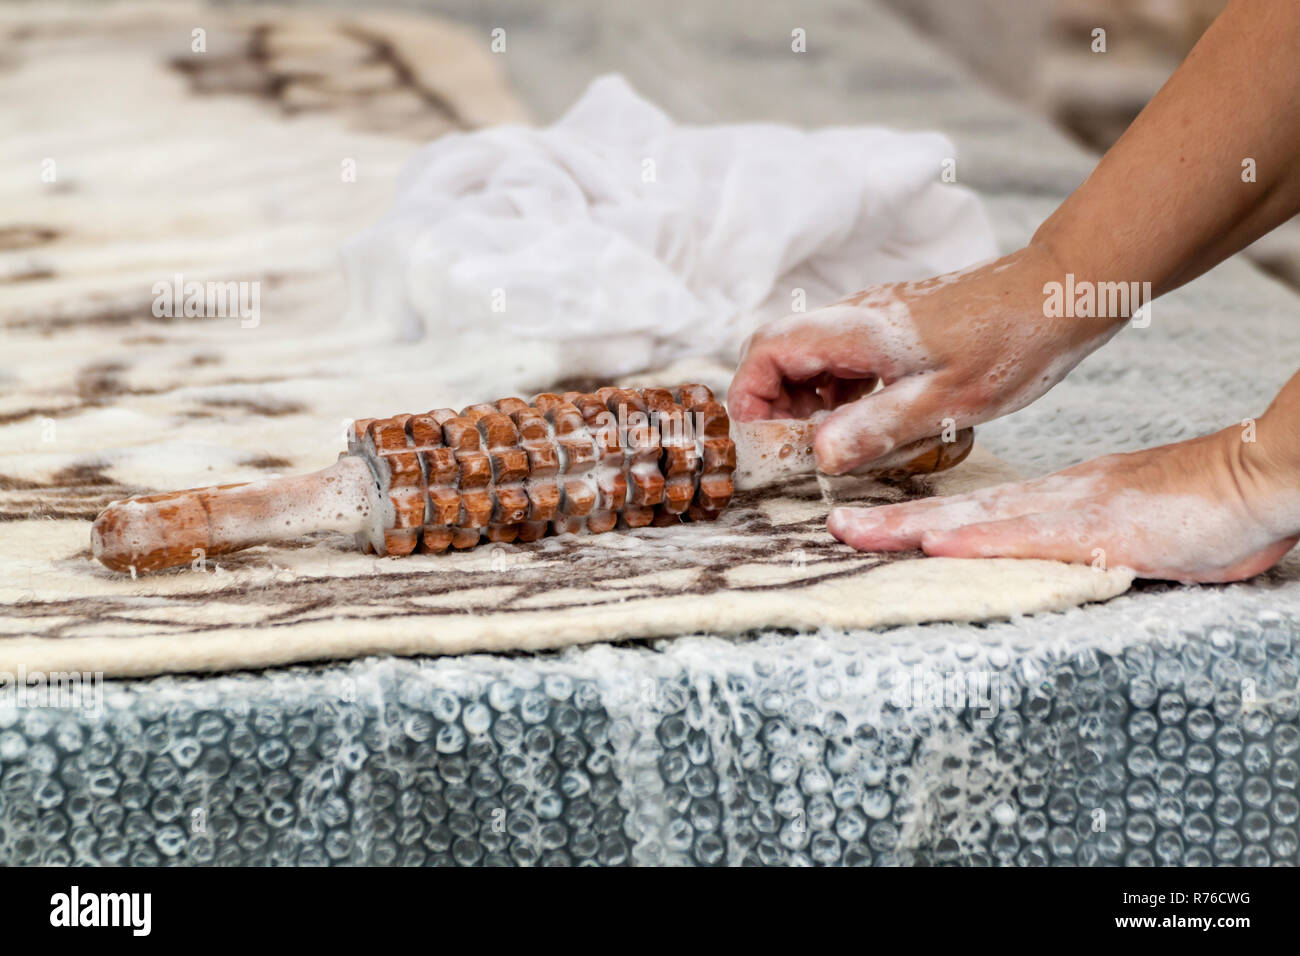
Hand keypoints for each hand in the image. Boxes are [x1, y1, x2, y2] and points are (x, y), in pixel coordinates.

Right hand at [727, 243, 1122, 474]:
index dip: (750, 397)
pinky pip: (845, 359)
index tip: (764, 443)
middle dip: (775, 406)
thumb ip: (874, 428)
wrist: (1061, 294)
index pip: (766, 351)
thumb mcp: (944, 402)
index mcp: (856, 329)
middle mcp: (856, 317)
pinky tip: (867, 422)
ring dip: (807, 403)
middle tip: (798, 453)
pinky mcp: (896, 328)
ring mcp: (875, 321)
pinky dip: (839, 393)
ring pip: (812, 358)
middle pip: (780, 354)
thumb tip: (817, 456)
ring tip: (833, 445)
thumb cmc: (1011, 343)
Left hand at [826, 426, 1299, 582]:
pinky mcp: (1098, 530)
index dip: (914, 519)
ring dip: (912, 529)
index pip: (969, 511)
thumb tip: (1042, 556)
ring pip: (975, 520)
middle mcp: (1046, 502)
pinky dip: (983, 539)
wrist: (1248, 480)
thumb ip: (1077, 542)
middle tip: (833, 526)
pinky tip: (942, 542)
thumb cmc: (1192, 508)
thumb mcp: (1119, 529)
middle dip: (890, 523)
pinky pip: (1029, 537)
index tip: (865, 525)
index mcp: (1049, 503)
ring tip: (856, 532)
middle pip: (955, 512)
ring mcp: (1068, 513)